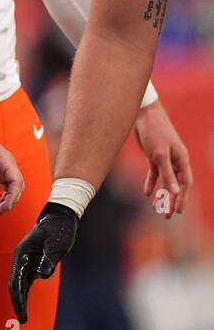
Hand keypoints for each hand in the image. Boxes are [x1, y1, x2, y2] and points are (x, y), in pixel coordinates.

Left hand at [0, 126, 23, 214]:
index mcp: (6, 160)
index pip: (17, 180)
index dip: (14, 195)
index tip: (6, 206)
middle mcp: (8, 164)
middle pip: (18, 186)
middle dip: (11, 200)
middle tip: (0, 211)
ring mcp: (4, 168)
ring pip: (13, 187)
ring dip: (8, 199)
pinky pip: (6, 186)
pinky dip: (4, 195)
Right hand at [9, 202, 77, 323]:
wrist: (60, 218)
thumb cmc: (58, 230)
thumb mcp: (55, 244)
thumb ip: (48, 260)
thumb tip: (41, 276)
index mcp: (22, 255)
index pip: (16, 281)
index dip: (18, 299)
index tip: (22, 313)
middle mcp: (21, 259)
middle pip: (15, 284)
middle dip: (18, 302)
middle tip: (23, 319)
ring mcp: (26, 261)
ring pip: (19, 283)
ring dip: (20, 299)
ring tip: (23, 315)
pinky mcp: (34, 262)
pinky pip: (26, 280)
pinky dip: (25, 292)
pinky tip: (26, 301)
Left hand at [134, 100, 191, 217]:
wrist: (143, 114)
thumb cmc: (154, 132)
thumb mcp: (160, 154)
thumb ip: (167, 173)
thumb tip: (174, 192)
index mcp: (182, 159)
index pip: (185, 183)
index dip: (181, 197)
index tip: (177, 211)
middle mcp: (175, 159)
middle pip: (175, 184)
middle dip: (172, 200)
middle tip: (167, 215)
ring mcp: (164, 157)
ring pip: (165, 180)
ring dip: (161, 194)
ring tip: (157, 208)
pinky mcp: (153, 154)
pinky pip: (154, 172)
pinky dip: (151, 182)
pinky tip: (147, 193)